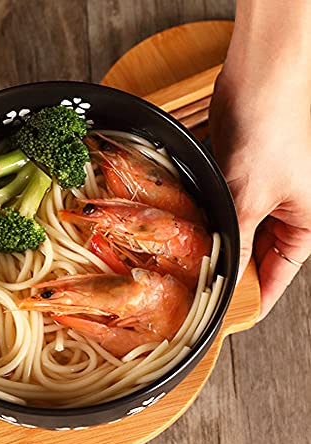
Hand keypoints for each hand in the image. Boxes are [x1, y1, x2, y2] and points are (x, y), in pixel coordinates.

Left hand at [210, 68, 310, 319]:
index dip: (257, 297)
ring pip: (237, 236)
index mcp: (304, 223)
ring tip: (192, 272)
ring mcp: (259, 196)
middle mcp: (285, 213)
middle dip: (233, 274)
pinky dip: (210, 225)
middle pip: (257, 258)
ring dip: (218, 248)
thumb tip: (227, 277)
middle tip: (203, 297)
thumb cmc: (274, 131)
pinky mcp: (236, 180)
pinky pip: (223, 213)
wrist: (259, 79)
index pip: (280, 274)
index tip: (234, 317)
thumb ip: (239, 241)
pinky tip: (190, 239)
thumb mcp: (253, 198)